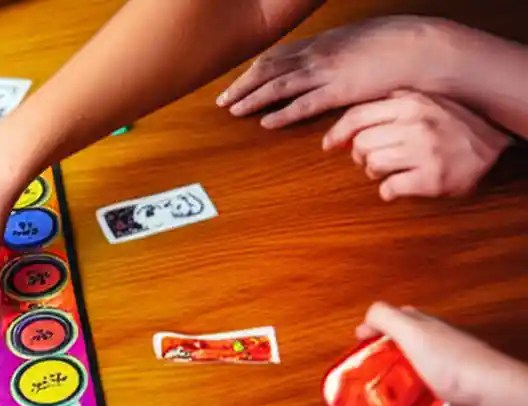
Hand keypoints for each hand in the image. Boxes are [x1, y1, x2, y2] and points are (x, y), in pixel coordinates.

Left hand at [217, 16, 450, 128]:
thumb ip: (344, 48)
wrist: (426, 47)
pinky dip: (282, 114)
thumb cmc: (402, 42)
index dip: (257, 69)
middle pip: (270, 68)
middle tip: (223, 98)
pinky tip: (265, 123)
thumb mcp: (365, 38)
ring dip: (252, 99)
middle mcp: (320, 52)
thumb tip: (335, 55)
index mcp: (326, 40)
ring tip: (232, 110)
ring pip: (279, 86)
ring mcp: (328, 71)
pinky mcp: (341, 91)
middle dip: (244, 84)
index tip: (240, 79)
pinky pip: (304, 105)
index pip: (280, 54)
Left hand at [323, 90, 510, 200]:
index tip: (328, 145)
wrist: (495, 146)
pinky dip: (389, 191)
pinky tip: (400, 186)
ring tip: (390, 170)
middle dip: (359, 155)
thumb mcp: (426, 102)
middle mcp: (417, 124)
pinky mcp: (431, 178)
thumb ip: (391, 105)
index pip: (358, 116)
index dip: (337, 133)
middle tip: (370, 159)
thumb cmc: (453, 125)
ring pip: (371, 165)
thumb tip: (345, 127)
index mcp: (411, 103)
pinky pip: (389, 189)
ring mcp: (424, 152)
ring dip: (374, 172)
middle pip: (360, 144)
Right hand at [355, 302, 527, 405]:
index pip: (401, 328)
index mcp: (429, 337)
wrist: (499, 400)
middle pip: (406, 377)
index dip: (379, 339)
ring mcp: (456, 390)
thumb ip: (385, 319)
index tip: (361, 358)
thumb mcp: (413, 333)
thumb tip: (363, 322)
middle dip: (393, 401)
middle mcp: (442, 361)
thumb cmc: (451, 365)